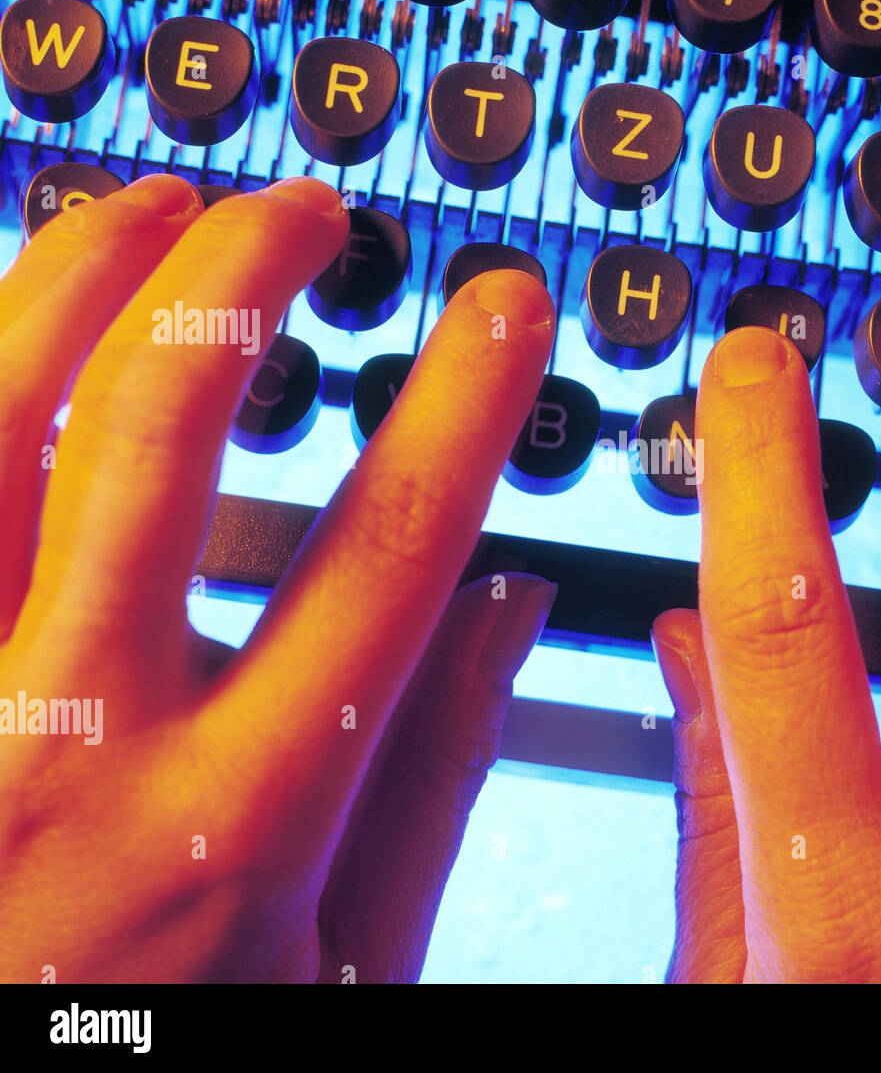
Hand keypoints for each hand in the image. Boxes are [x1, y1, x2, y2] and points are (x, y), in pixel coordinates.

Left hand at [0, 175, 556, 981]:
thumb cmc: (170, 1039)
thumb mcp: (348, 947)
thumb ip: (438, 770)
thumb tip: (513, 601)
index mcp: (241, 807)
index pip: (387, 545)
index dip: (461, 399)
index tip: (496, 307)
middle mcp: (77, 736)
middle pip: (163, 428)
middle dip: (246, 278)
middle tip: (306, 212)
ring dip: (79, 278)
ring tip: (154, 209)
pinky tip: (20, 320)